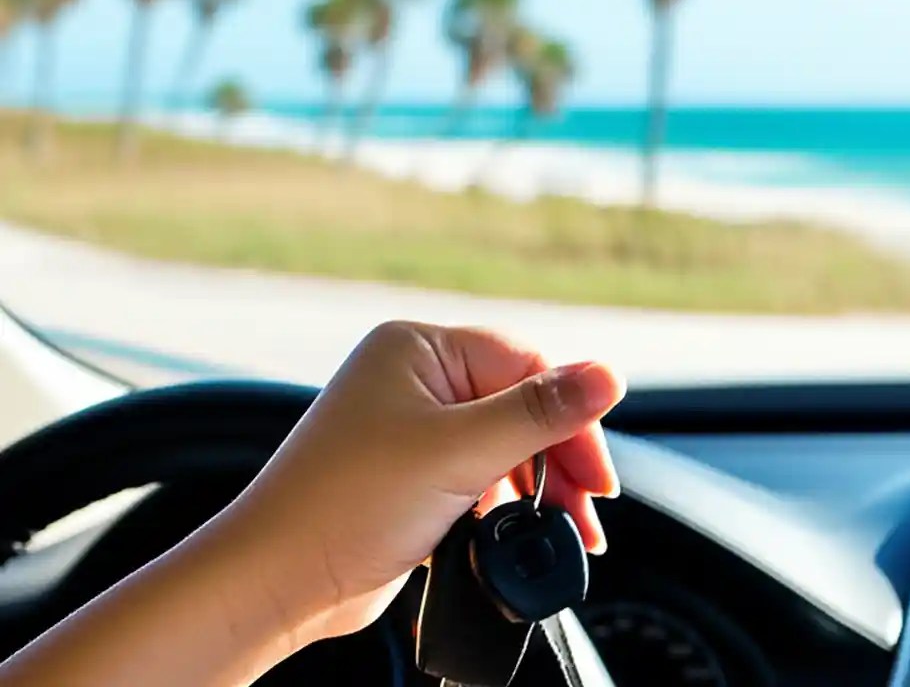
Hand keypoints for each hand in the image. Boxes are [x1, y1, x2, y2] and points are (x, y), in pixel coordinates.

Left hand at [212, 321, 625, 643]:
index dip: (570, 419)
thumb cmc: (344, 505)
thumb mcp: (457, 452)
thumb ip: (539, 415)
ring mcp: (415, 429)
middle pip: (521, 406)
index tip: (597, 473)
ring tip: (566, 529)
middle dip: (560, 461)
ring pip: (507, 445)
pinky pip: (483, 476)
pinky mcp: (416, 475)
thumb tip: (609, 375)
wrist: (280, 581)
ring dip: (541, 488)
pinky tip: (522, 531)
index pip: (526, 364)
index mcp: (419, 348)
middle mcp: (417, 380)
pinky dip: (508, 504)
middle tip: (588, 509)